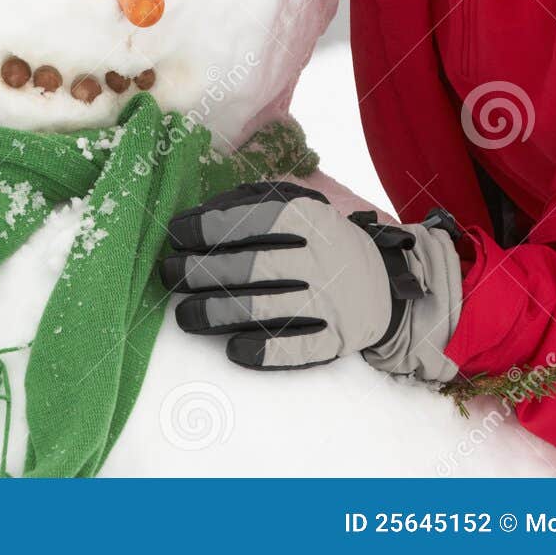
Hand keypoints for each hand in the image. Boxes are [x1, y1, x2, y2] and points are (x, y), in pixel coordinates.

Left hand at [162, 180, 462, 380]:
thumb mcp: (298, 208)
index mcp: (307, 218)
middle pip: (246, 267)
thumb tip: (199, 214)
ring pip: (262, 309)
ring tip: (185, 315)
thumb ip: (252, 203)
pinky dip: (261, 351)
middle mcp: (319, 257)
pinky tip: (232, 348)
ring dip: (214, 314)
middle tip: (169, 275)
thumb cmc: (322, 242)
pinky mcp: (335, 340)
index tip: (176, 236)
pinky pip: (293, 348)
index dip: (201, 229)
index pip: (246, 221)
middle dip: (196, 272)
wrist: (386, 284)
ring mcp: (329, 300)